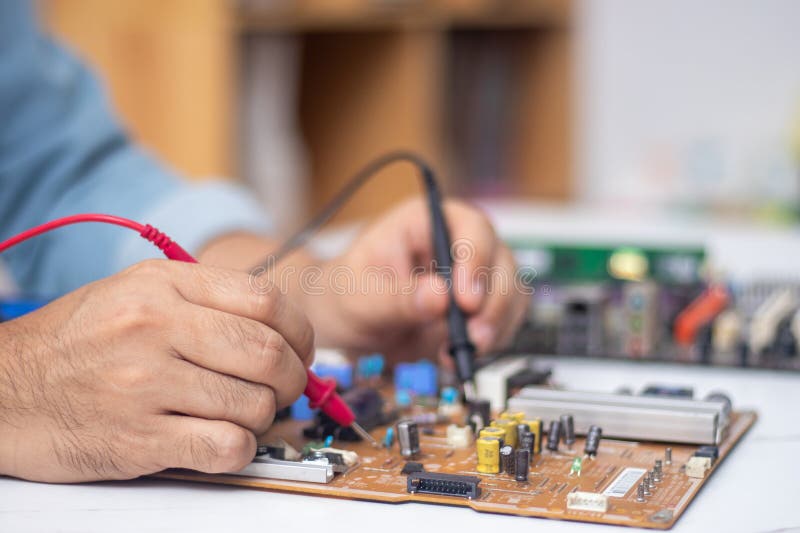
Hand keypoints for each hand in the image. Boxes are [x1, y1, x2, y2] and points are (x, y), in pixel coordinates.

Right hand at [0, 259, 312, 481]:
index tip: (299, 351)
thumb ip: (205, 300)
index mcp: (163, 285)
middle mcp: (157, 326)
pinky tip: (219, 441)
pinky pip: (226, 447)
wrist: (3, 392)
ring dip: (262, 418)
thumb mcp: (135, 292)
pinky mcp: (138, 437)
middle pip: (269, 355)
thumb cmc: (77, 343)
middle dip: (291, 380)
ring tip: (239, 415)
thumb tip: (280, 330)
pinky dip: (238, 449)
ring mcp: (147, 383)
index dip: (299, 332)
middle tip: (281, 390)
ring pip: (254, 405)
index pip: (267, 302)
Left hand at [309, 198, 528, 361]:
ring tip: (466, 351)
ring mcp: (473, 276)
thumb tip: (439, 297)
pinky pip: (503, 320)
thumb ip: (397, 298)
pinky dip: (492, 340)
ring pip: (510, 291)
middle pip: (501, 260)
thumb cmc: (347, 295)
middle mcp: (457, 244)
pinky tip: (463, 355)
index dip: (476, 259)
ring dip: (497, 324)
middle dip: (494, 301)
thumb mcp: (360, 297)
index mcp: (427, 222)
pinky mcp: (478, 309)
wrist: (347, 326)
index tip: (465, 299)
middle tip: (473, 336)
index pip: (469, 226)